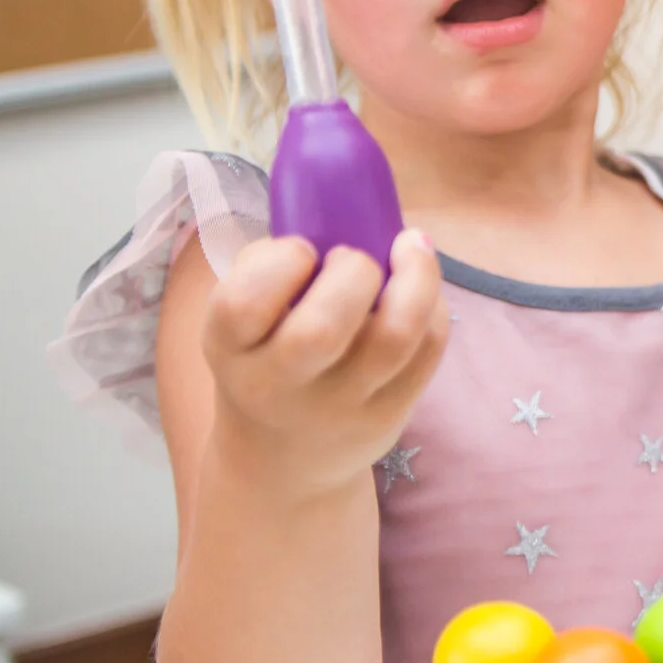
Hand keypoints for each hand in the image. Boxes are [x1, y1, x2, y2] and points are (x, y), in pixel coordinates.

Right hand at [199, 230, 447, 497]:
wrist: (281, 462)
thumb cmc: (263, 360)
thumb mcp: (242, 324)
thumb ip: (271, 266)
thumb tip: (338, 201)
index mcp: (229, 350)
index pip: (242, 304)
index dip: (279, 264)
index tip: (302, 248)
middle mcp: (279, 385)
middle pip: (323, 328)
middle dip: (353, 273)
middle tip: (357, 259)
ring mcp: (339, 407)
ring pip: (393, 337)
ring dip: (414, 279)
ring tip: (411, 248)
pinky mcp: (389, 416)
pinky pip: (427, 350)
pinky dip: (433, 307)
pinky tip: (420, 287)